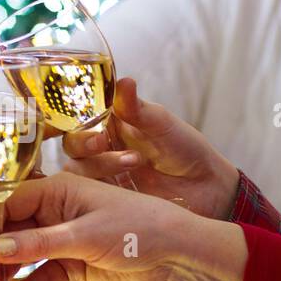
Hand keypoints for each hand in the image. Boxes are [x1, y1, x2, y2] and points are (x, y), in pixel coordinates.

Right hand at [0, 173, 246, 280]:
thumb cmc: (137, 229)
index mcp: (57, 189)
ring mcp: (62, 238)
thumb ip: (40, 244)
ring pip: (22, 254)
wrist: (178, 255)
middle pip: (9, 229)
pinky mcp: (73, 264)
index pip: (7, 202)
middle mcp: (54, 211)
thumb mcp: (85, 236)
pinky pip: (41, 275)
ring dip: (4, 273)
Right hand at [63, 78, 240, 218]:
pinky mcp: (107, 199)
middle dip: (83, 143)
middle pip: (72, 144)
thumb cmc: (187, 150)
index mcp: (112, 122)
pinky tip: (122, 186)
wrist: (208, 187)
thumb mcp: (163, 125)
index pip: (81, 116)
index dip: (77, 117)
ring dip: (97, 165)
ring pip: (76, 170)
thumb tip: (124, 81)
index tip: (92, 120)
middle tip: (103, 143)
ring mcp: (103, 175)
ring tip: (134, 162)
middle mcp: (102, 147)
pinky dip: (98, 191)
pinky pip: (88, 196)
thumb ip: (138, 109)